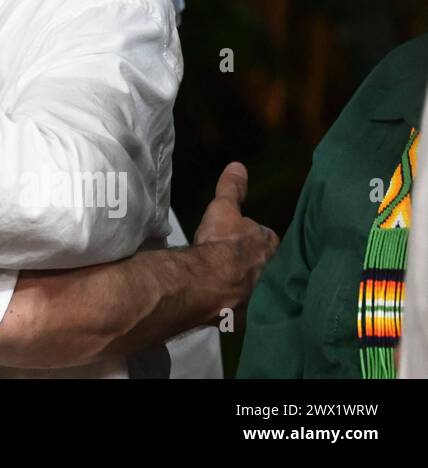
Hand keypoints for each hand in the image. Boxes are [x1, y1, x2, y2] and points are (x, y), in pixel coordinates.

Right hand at [192, 162, 278, 312]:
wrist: (209, 282)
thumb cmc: (219, 243)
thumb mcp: (223, 208)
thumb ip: (232, 188)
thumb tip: (238, 165)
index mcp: (270, 245)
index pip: (266, 239)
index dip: (254, 239)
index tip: (240, 240)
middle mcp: (273, 272)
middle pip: (265, 265)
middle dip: (254, 265)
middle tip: (234, 263)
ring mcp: (262, 296)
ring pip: (257, 288)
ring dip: (245, 286)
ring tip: (226, 283)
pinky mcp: (248, 317)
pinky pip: (243, 309)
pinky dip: (235, 306)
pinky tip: (221, 303)